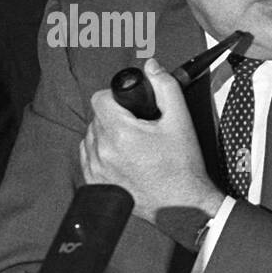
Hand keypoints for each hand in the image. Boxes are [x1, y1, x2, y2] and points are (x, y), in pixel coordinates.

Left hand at [80, 58, 223, 224]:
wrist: (182, 205)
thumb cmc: (183, 167)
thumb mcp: (181, 121)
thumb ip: (166, 87)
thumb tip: (152, 67)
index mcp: (119, 132)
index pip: (99, 98)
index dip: (115, 97)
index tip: (131, 107)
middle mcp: (102, 151)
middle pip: (97, 118)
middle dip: (115, 117)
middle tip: (139, 128)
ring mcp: (96, 169)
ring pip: (91, 137)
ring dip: (107, 135)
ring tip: (133, 145)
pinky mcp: (95, 183)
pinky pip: (88, 157)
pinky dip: (101, 154)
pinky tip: (124, 159)